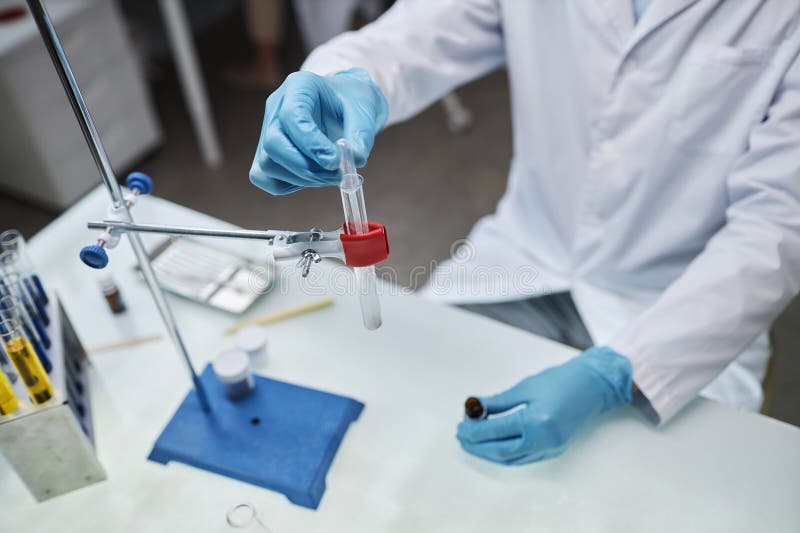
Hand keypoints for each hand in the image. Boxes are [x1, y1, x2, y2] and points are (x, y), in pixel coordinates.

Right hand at [249, 68, 388, 194]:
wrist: (346, 105)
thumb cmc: (352, 102)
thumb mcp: (365, 111)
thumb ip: (361, 135)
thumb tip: (355, 159)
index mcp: (299, 87)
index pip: (292, 116)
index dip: (311, 144)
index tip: (334, 161)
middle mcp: (277, 107)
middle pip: (273, 144)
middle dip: (306, 168)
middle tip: (336, 175)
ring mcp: (269, 130)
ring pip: (268, 164)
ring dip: (301, 178)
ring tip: (330, 176)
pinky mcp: (268, 152)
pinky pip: (265, 177)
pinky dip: (289, 184)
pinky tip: (313, 177)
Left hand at [456, 346, 632, 464]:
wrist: (593, 386)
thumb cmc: (562, 381)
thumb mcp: (525, 387)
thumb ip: (498, 402)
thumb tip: (475, 408)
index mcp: (537, 421)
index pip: (496, 432)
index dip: (474, 431)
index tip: (460, 427)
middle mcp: (545, 440)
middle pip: (501, 452)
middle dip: (477, 446)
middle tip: (461, 436)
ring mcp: (551, 448)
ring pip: (511, 459)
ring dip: (489, 452)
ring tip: (472, 441)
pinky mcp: (554, 450)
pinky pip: (523, 458)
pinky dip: (504, 453)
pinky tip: (493, 445)